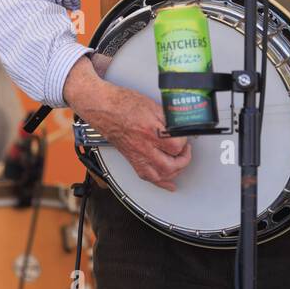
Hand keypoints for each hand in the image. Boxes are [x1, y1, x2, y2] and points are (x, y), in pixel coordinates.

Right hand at [67, 64, 191, 191]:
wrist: (104, 108)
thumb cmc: (124, 104)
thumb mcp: (153, 105)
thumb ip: (168, 119)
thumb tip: (181, 126)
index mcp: (150, 132)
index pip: (176, 146)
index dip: (184, 142)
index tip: (184, 137)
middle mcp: (143, 147)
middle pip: (170, 166)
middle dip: (183, 160)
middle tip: (185, 151)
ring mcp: (137, 156)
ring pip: (159, 176)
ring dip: (174, 173)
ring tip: (179, 164)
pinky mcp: (132, 160)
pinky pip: (147, 177)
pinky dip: (160, 183)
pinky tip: (168, 184)